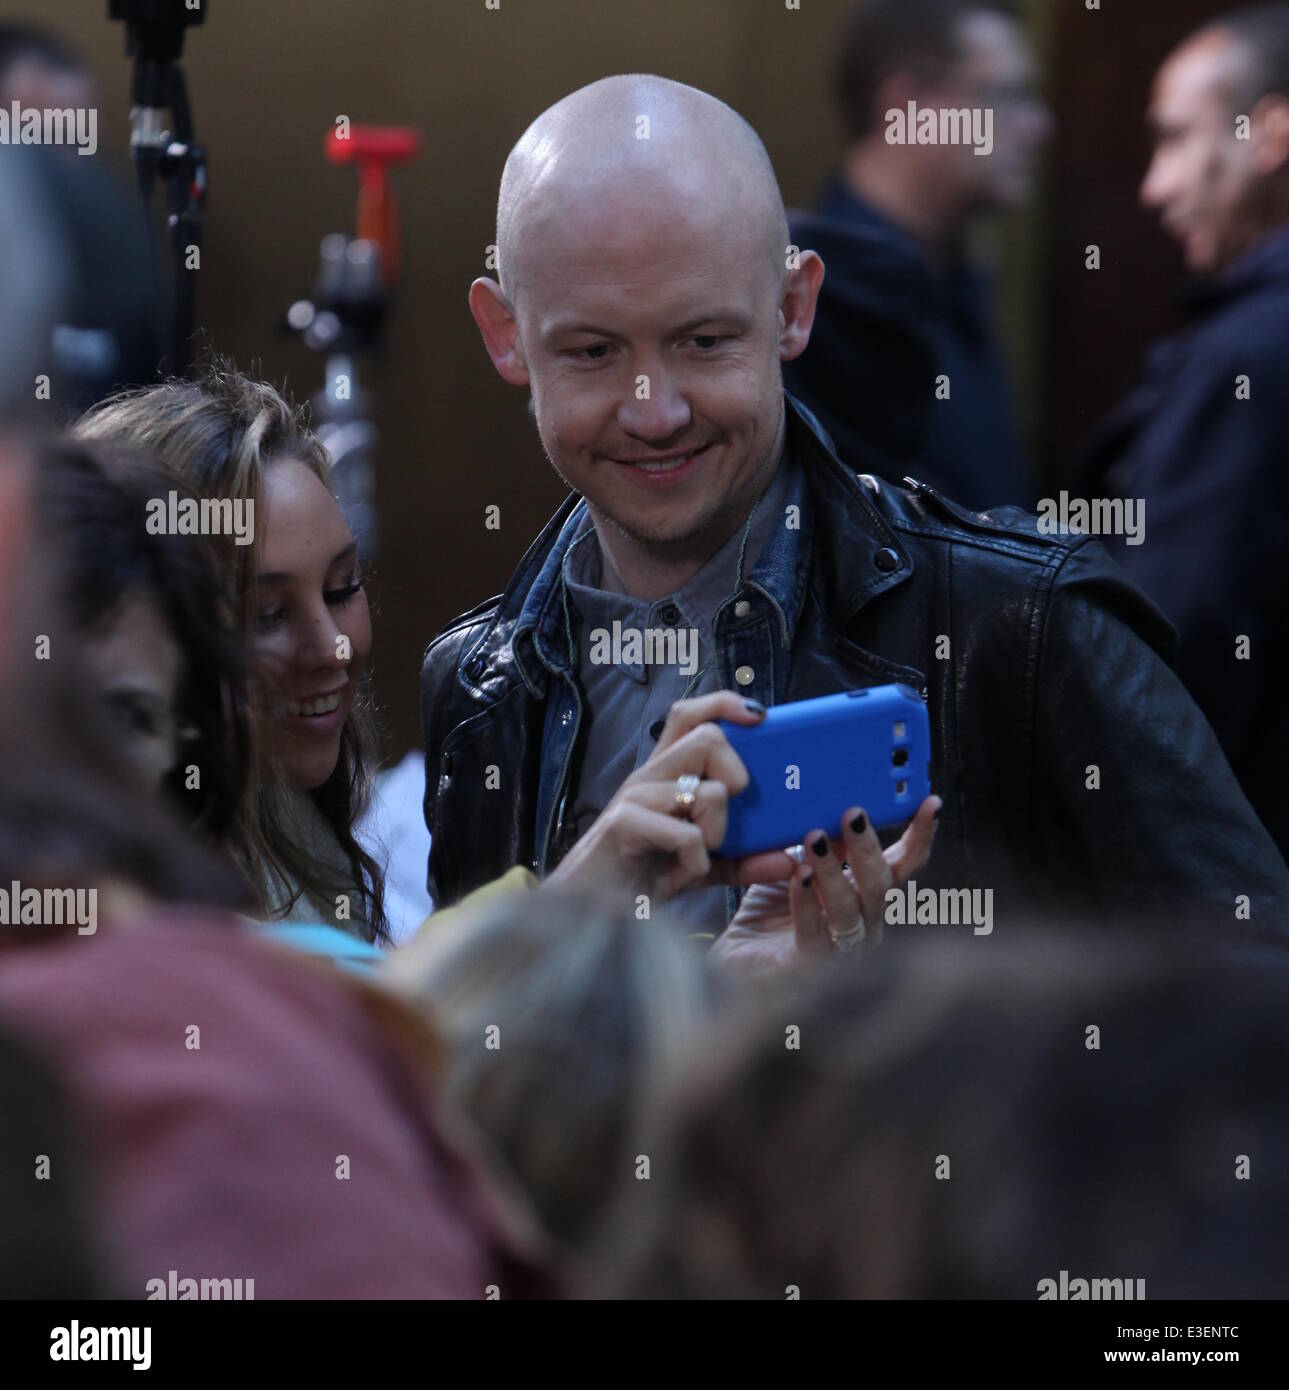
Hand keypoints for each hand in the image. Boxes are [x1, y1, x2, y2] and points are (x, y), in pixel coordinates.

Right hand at [544, 692, 795, 900]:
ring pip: (707, 790)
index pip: (691, 715)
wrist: (587, 912)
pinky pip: (686, 834)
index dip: (725, 704)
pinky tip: (683, 873)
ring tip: (700, 856)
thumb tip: (789, 861)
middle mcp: (650, 776)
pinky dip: (696, 861)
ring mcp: (635, 797)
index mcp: (666, 775)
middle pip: (708, 738)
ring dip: (717, 830)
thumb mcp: (701, 865)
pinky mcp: (623, 824)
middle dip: (735, 776)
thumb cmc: (641, 877)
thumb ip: (742, 860)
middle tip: (726, 816)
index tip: (759, 717)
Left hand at [710, 795, 941, 976]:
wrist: (739, 959)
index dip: (920, 837)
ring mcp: (842, 950)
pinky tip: (798, 877)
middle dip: (868, 848)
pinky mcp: (809, 967)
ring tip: (813, 839)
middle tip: (852, 814)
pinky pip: (815, 933)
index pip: (905, 865)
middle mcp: (865, 924)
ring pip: (851, 909)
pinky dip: (807, 903)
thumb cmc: (772, 913)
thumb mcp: (797, 865)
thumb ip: (821, 843)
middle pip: (882, 886)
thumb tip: (834, 804)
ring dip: (834, 871)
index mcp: (868, 895)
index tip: (929, 803)